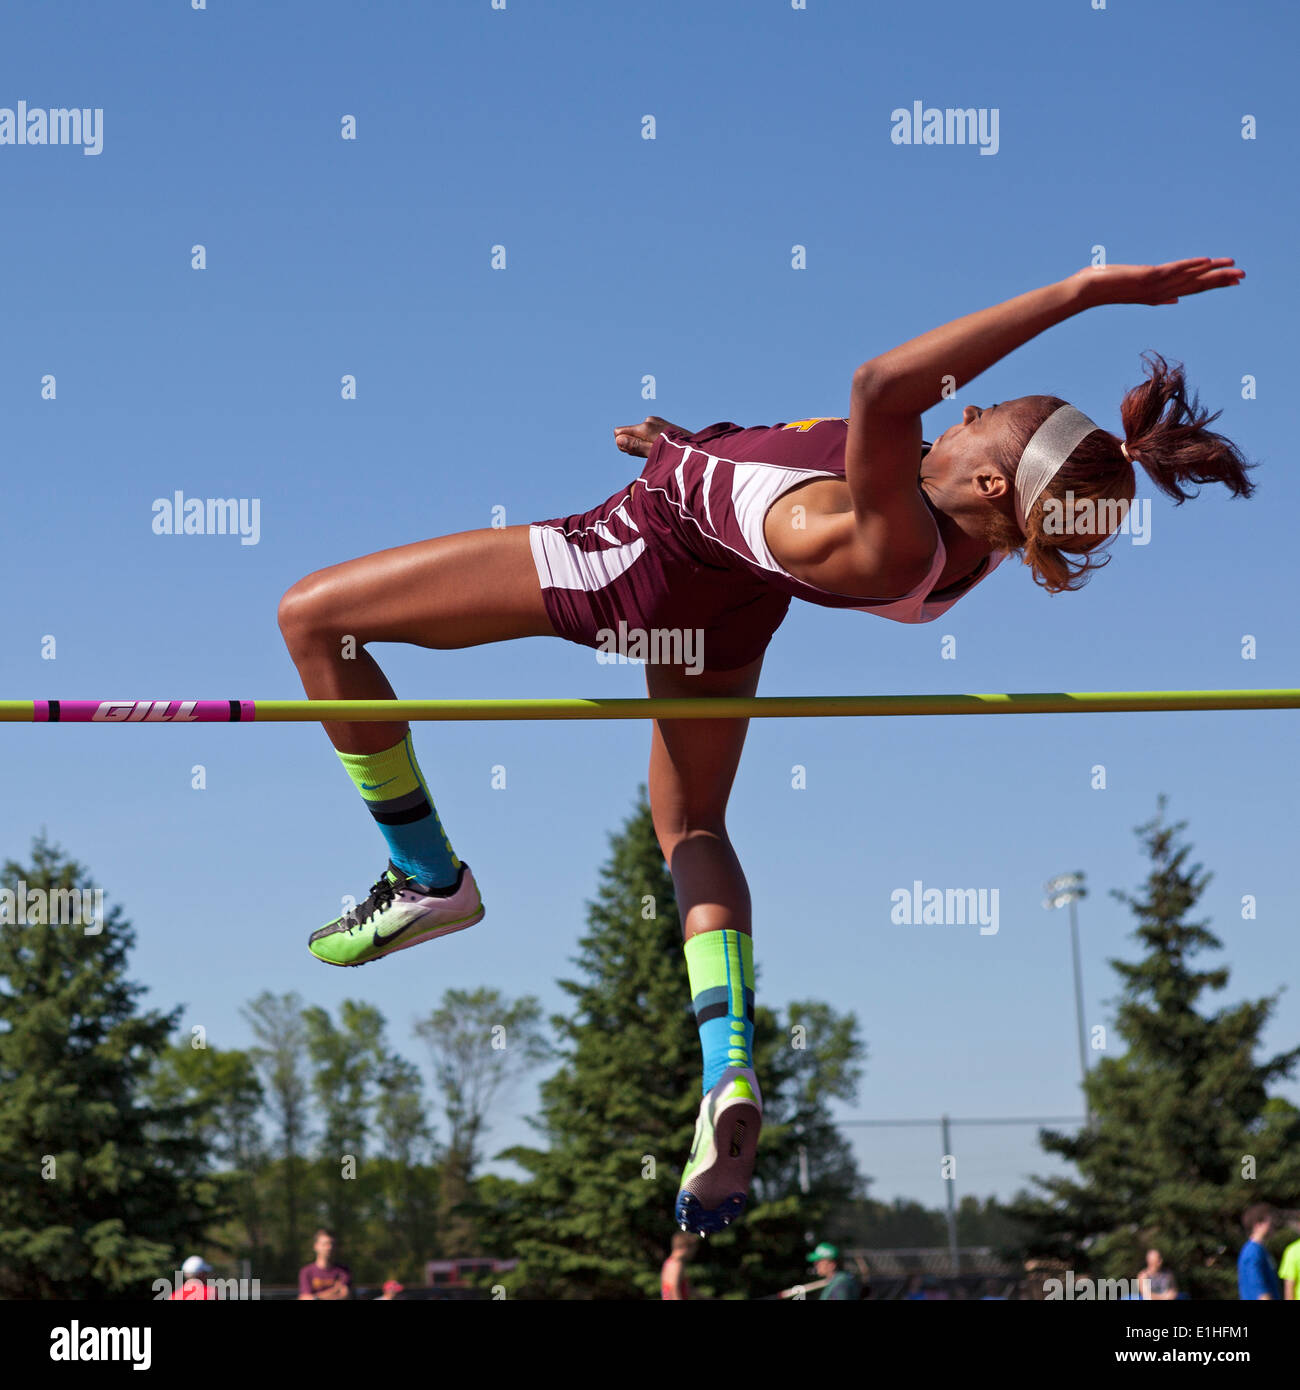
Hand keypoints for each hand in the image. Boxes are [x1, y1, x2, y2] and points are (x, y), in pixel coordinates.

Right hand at [613, 416, 682, 457]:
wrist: (699, 448)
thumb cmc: (677, 454)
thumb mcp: (654, 454)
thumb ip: (636, 446)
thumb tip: (618, 439)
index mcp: (645, 427)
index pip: (619, 433)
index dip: (624, 447)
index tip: (638, 454)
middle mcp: (649, 421)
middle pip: (628, 435)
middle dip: (634, 447)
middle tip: (652, 455)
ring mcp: (656, 421)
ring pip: (638, 435)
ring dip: (644, 446)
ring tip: (660, 452)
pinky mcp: (662, 424)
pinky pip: (647, 434)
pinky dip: (651, 442)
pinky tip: (662, 448)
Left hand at [1071, 257, 1243, 307]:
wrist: (1083, 292)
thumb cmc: (1103, 289)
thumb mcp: (1132, 291)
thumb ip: (1156, 293)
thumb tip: (1174, 300)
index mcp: (1158, 296)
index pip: (1191, 290)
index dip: (1212, 285)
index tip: (1232, 282)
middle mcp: (1159, 293)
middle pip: (1196, 286)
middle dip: (1220, 281)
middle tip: (1243, 277)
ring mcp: (1154, 286)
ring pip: (1189, 279)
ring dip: (1213, 273)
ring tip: (1234, 269)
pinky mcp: (1146, 277)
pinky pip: (1172, 270)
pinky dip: (1190, 265)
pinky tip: (1206, 261)